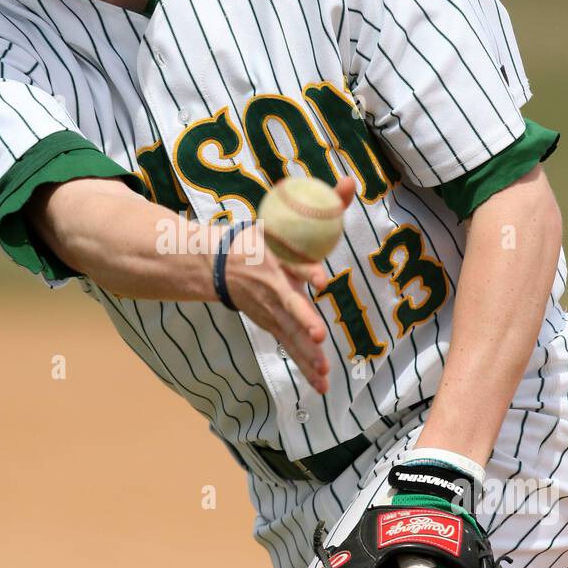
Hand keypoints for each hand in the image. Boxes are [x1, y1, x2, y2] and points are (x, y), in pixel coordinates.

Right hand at [221, 178, 356, 394]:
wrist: (218, 265)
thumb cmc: (261, 239)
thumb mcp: (285, 217)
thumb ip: (324, 202)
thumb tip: (349, 182)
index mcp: (276, 261)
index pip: (293, 264)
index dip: (306, 269)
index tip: (320, 276)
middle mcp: (273, 288)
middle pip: (290, 306)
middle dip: (303, 320)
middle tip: (318, 333)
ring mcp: (271, 310)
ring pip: (290, 334)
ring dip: (306, 355)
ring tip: (324, 373)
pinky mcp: (273, 324)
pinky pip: (291, 347)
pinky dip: (305, 366)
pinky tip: (321, 384)